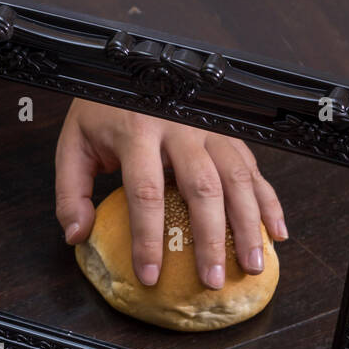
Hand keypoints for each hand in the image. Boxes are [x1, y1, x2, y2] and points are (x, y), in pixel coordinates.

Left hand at [55, 98, 286, 287]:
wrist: (131, 66)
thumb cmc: (103, 111)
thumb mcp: (74, 144)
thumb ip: (71, 192)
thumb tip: (78, 236)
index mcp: (137, 132)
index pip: (145, 193)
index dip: (148, 239)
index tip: (150, 275)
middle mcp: (179, 127)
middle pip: (202, 189)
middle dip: (211, 240)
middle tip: (213, 281)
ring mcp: (209, 127)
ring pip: (237, 178)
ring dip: (248, 224)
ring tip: (253, 264)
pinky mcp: (228, 130)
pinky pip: (253, 167)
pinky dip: (269, 200)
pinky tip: (277, 232)